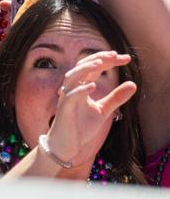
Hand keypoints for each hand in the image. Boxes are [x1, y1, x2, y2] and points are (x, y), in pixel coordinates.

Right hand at [45, 51, 136, 168]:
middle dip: (98, 59)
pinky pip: (70, 96)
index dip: (109, 61)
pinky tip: (92, 86)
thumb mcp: (104, 110)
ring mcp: (67, 97)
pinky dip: (80, 90)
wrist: (67, 144)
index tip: (126, 58)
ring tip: (100, 63)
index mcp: (81, 86)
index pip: (94, 67)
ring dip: (85, 69)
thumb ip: (116, 97)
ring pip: (72, 77)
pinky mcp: (64, 109)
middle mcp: (72, 88)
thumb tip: (133, 84)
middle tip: (115, 54)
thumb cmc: (81, 126)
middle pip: (82, 66)